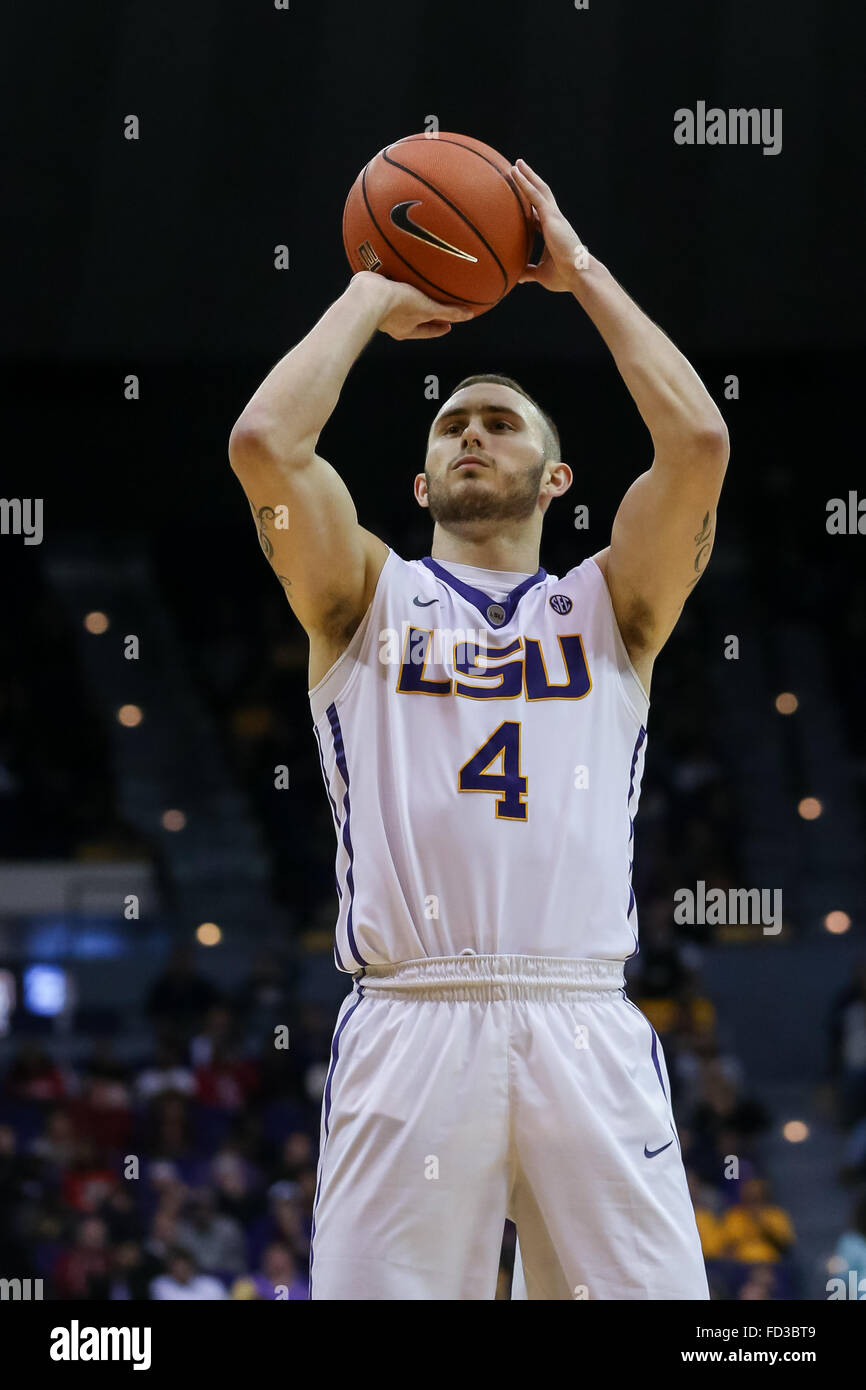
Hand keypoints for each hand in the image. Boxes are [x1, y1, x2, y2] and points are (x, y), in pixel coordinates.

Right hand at [351, 271, 473, 338]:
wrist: (368, 295)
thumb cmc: (397, 306)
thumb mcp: (428, 309)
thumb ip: (448, 312)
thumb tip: (468, 315)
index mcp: (405, 329)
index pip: (427, 331)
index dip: (438, 328)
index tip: (448, 325)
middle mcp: (392, 321)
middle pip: (413, 318)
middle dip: (424, 313)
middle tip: (434, 307)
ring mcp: (381, 307)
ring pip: (399, 303)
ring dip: (408, 296)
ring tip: (416, 286)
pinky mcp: (373, 292)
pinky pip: (387, 285)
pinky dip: (394, 279)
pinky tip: (396, 267)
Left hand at [510, 158, 588, 292]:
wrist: (578, 274)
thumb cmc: (564, 276)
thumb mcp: (541, 273)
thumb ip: (530, 272)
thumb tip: (519, 277)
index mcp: (552, 231)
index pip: (538, 214)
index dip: (529, 205)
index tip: (521, 198)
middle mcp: (554, 220)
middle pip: (540, 195)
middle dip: (530, 182)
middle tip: (519, 169)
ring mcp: (553, 216)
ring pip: (538, 189)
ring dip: (527, 175)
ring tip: (517, 163)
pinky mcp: (551, 216)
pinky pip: (534, 195)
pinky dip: (524, 183)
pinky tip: (515, 172)